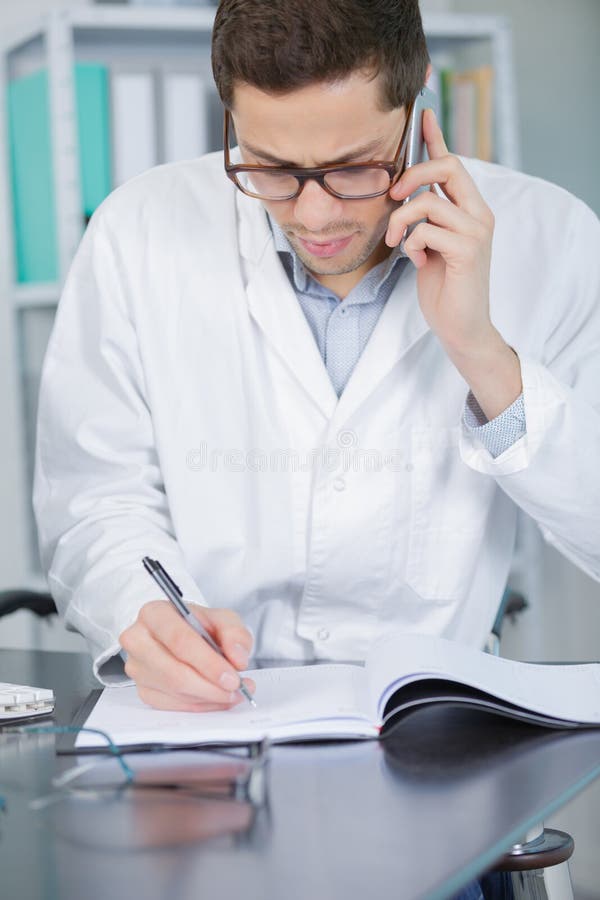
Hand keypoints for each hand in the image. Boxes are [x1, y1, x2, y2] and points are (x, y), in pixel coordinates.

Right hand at [120, 601, 254, 711]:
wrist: (181, 633)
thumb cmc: (196, 625)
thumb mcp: (221, 618)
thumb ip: (234, 633)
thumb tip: (237, 659)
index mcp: (154, 614)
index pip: (180, 641)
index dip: (208, 663)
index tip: (232, 677)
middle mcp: (138, 640)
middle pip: (174, 672)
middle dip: (210, 686)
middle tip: (236, 689)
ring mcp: (137, 668)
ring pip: (174, 692)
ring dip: (208, 698)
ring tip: (233, 693)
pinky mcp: (142, 690)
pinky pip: (173, 706)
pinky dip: (200, 705)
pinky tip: (216, 698)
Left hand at [385, 108, 520, 418]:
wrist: (461, 327)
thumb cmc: (443, 288)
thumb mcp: (428, 246)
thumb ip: (423, 219)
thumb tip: (402, 196)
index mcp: (468, 209)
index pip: (452, 163)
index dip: (435, 138)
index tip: (422, 114)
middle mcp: (477, 214)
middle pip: (446, 166)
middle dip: (412, 175)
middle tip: (392, 197)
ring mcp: (475, 231)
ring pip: (427, 201)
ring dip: (400, 221)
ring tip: (395, 242)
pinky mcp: (467, 250)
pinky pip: (426, 230)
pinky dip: (412, 244)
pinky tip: (417, 261)